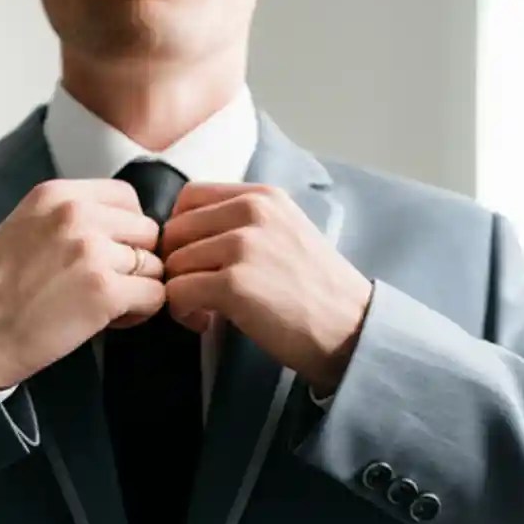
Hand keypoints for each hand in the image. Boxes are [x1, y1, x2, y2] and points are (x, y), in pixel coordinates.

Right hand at [0, 179, 164, 388]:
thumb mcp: (26, 226)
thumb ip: (71, 217)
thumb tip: (119, 227)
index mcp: (56, 195)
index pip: (126, 196)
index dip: (126, 229)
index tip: (111, 250)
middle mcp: (76, 215)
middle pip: (146, 230)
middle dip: (134, 259)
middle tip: (107, 282)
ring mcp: (93, 252)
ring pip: (154, 265)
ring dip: (138, 287)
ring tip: (104, 304)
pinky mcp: (105, 291)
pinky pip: (156, 295)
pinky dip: (141, 311)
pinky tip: (112, 319)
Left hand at [161, 183, 373, 396]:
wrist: (349, 328)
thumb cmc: (315, 288)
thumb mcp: (285, 232)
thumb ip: (242, 222)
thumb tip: (188, 233)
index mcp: (262, 196)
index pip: (190, 196)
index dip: (181, 230)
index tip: (195, 258)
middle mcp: (251, 212)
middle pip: (175, 230)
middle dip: (176, 264)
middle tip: (196, 291)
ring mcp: (242, 246)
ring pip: (173, 263)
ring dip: (180, 292)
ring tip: (205, 310)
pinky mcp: (234, 284)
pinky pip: (178, 292)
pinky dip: (182, 312)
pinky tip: (206, 322)